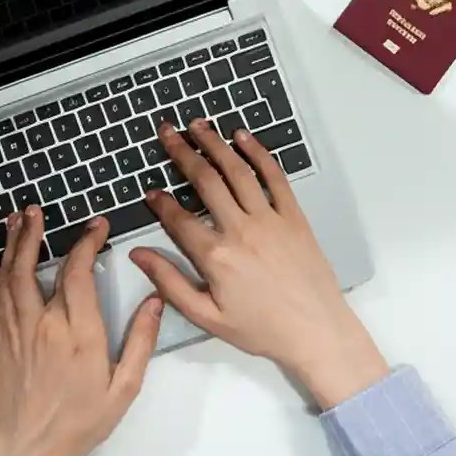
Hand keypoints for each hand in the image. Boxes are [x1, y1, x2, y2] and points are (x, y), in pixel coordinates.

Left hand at [0, 207, 163, 455]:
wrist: (34, 448)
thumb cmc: (82, 422)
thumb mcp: (125, 386)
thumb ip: (142, 341)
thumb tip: (156, 303)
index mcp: (78, 333)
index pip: (78, 272)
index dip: (86, 242)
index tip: (95, 225)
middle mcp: (43, 326)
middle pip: (33, 266)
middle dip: (35, 232)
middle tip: (36, 209)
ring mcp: (17, 333)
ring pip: (9, 277)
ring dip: (11, 245)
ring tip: (15, 220)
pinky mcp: (1, 343)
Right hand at [130, 120, 387, 408]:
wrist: (316, 330)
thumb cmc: (262, 330)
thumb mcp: (207, 316)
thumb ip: (170, 283)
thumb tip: (139, 256)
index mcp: (216, 257)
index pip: (178, 219)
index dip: (160, 202)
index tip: (150, 191)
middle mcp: (241, 230)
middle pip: (205, 181)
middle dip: (182, 153)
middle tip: (167, 133)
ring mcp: (270, 220)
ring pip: (237, 171)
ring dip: (215, 144)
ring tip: (197, 125)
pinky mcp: (294, 217)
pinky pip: (274, 177)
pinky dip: (258, 153)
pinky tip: (243, 137)